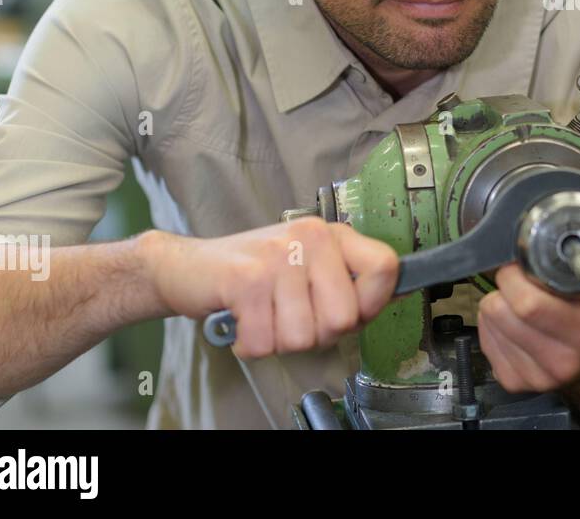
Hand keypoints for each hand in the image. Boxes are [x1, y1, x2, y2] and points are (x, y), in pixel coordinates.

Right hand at [142, 219, 397, 359]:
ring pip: (304, 336)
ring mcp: (278, 255)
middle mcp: (310, 237)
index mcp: (332, 235)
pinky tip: (245, 322)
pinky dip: (252, 344)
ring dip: (280, 340)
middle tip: (291, 318)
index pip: (385, 267)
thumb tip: (392, 297)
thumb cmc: (253, 273)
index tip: (349, 312)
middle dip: (318, 334)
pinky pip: (266, 340)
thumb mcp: (308, 268)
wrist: (187, 267)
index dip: (371, 304)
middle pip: (345, 317)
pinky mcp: (246, 278)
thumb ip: (346, 284)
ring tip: (265, 317)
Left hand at [475, 199, 579, 392]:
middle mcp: (562, 360)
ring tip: (522, 301)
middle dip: (503, 286)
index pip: (528, 305)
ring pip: (489, 323)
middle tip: (518, 278)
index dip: (516, 276)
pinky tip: (517, 323)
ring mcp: (538, 376)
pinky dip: (494, 326)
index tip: (521, 263)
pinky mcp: (519, 383)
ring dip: (497, 304)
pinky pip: (486, 342)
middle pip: (500, 311)